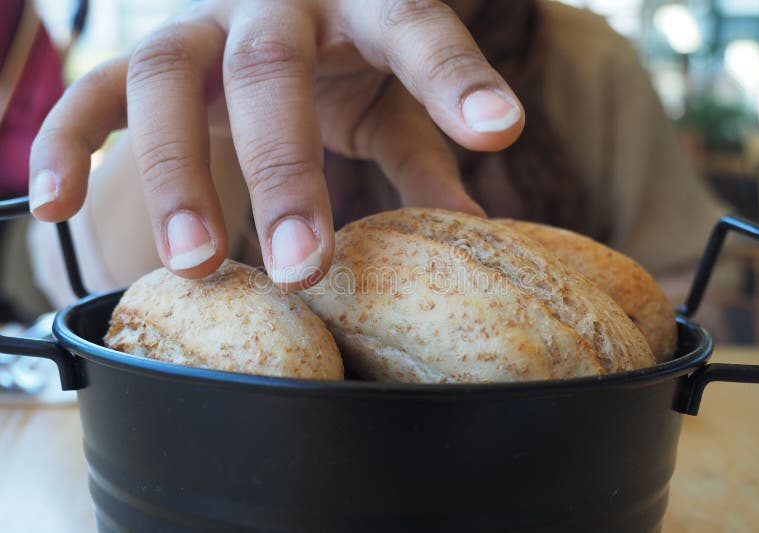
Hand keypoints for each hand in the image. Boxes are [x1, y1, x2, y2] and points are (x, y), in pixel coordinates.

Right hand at [29, 0, 523, 288]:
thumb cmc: (343, 49)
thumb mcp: (389, 93)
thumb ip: (426, 147)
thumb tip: (476, 229)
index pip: (412, 25)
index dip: (455, 79)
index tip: (499, 131)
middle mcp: (272, 1)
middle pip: (269, 73)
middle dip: (283, 174)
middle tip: (301, 267)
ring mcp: (196, 23)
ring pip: (163, 76)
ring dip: (176, 173)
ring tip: (198, 264)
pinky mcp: (141, 52)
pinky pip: (90, 92)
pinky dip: (64, 145)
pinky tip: (54, 205)